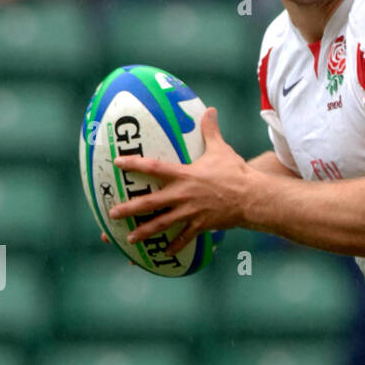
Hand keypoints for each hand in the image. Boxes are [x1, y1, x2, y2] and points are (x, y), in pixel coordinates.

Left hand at [109, 106, 266, 254]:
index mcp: (184, 175)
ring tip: (129, 238)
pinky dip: (175, 246)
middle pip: (150, 203)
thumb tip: (211, 110)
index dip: (134, 164)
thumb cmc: (235, 172)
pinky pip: (185, 238)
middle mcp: (182, 194)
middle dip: (130, 208)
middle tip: (112, 213)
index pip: (153, 167)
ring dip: (144, 232)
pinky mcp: (201, 225)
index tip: (117, 163)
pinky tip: (165, 253)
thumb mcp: (221, 149)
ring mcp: (190, 212)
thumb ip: (211, 131)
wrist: (251, 197)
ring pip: (162, 224)